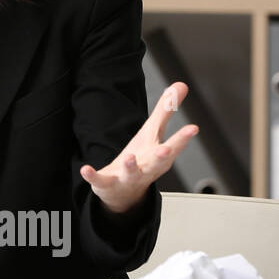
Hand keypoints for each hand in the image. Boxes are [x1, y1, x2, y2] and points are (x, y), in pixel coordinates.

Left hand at [80, 82, 199, 215]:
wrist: (124, 193)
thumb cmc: (143, 160)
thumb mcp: (154, 134)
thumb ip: (166, 110)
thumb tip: (181, 85)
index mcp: (158, 155)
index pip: (174, 146)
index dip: (183, 138)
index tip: (193, 128)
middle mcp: (146, 168)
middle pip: (157, 163)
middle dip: (161, 157)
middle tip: (165, 150)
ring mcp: (127, 177)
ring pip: (131, 173)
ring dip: (130, 166)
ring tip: (130, 158)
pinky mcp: (107, 183)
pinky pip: (100, 180)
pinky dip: (93, 175)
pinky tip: (85, 169)